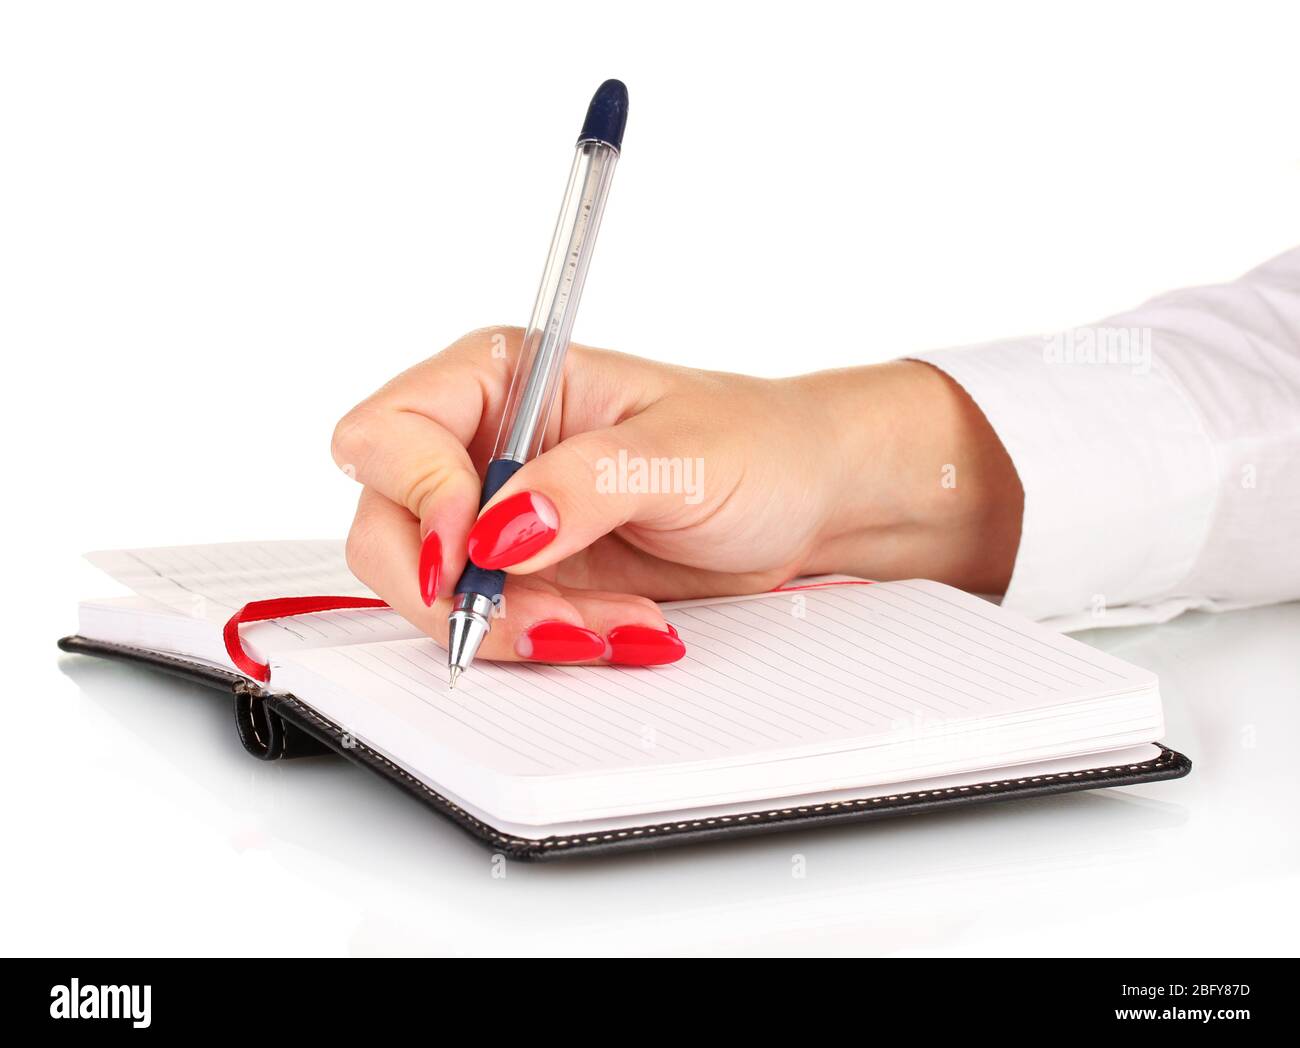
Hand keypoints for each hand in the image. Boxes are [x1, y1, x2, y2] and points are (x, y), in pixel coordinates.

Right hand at [332, 327, 1022, 664]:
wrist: (803, 501)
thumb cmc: (756, 441)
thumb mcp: (679, 453)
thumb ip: (583, 484)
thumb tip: (500, 531)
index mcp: (503, 378)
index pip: (391, 432)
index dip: (417, 497)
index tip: (476, 550)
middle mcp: (487, 445)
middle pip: (389, 526)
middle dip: (458, 591)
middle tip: (540, 618)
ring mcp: (502, 517)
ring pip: (438, 592)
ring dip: (516, 626)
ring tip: (612, 622)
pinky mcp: (528, 576)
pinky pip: (495, 626)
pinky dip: (548, 641)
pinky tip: (617, 627)